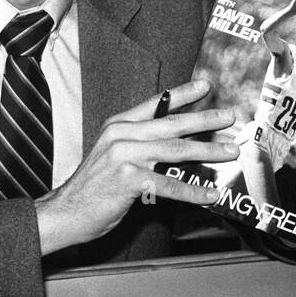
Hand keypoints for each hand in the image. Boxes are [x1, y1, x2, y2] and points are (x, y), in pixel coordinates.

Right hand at [34, 80, 236, 254]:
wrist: (66, 212)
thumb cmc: (93, 187)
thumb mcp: (112, 155)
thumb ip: (138, 144)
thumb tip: (176, 143)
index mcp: (118, 125)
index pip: (155, 104)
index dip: (181, 94)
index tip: (205, 85)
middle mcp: (121, 135)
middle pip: (171, 124)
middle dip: (204, 119)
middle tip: (229, 116)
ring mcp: (124, 156)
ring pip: (175, 150)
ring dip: (207, 152)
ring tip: (230, 152)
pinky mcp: (128, 180)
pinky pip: (168, 185)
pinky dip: (192, 190)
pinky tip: (209, 194)